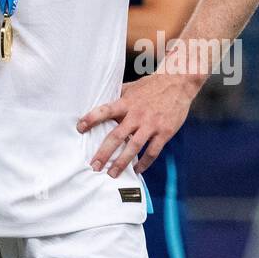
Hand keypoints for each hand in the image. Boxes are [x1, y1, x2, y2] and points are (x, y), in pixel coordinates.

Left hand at [76, 71, 196, 175]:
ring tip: (112, 174)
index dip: (91, 119)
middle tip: (93, 165)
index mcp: (127, 103)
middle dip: (104, 152)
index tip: (80, 128)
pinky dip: (144, 163)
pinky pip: (152, 152)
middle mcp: (137, 114)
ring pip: (133, 147)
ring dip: (121, 163)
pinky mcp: (165, 132)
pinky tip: (137, 170)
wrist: (178, 83)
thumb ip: (119, 96)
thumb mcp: (132, 87)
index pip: (105, 110)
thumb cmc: (153, 85)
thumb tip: (102, 99)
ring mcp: (151, 124)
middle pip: (116, 136)